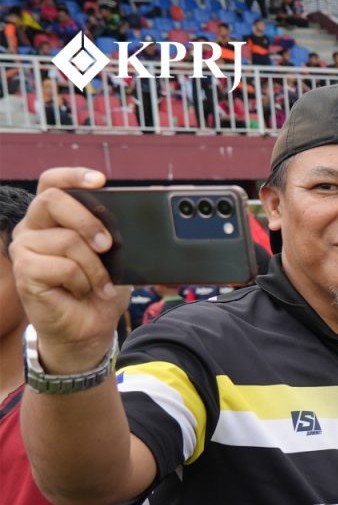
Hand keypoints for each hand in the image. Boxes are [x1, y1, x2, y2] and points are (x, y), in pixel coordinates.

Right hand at [11, 168, 128, 363]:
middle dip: (89, 221)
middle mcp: (33, 227)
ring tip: (100, 283)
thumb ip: (117, 236)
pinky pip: (63, 266)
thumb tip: (145, 226)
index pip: (52, 182)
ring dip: (95, 267)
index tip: (101, 181)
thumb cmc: (99, 290)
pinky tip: (82, 291)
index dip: (73, 176)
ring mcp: (25, 248)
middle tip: (109, 245)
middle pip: (52, 200)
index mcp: (53, 217)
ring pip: (67, 240)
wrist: (87, 329)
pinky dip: (84, 281)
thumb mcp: (116, 258)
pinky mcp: (25, 271)